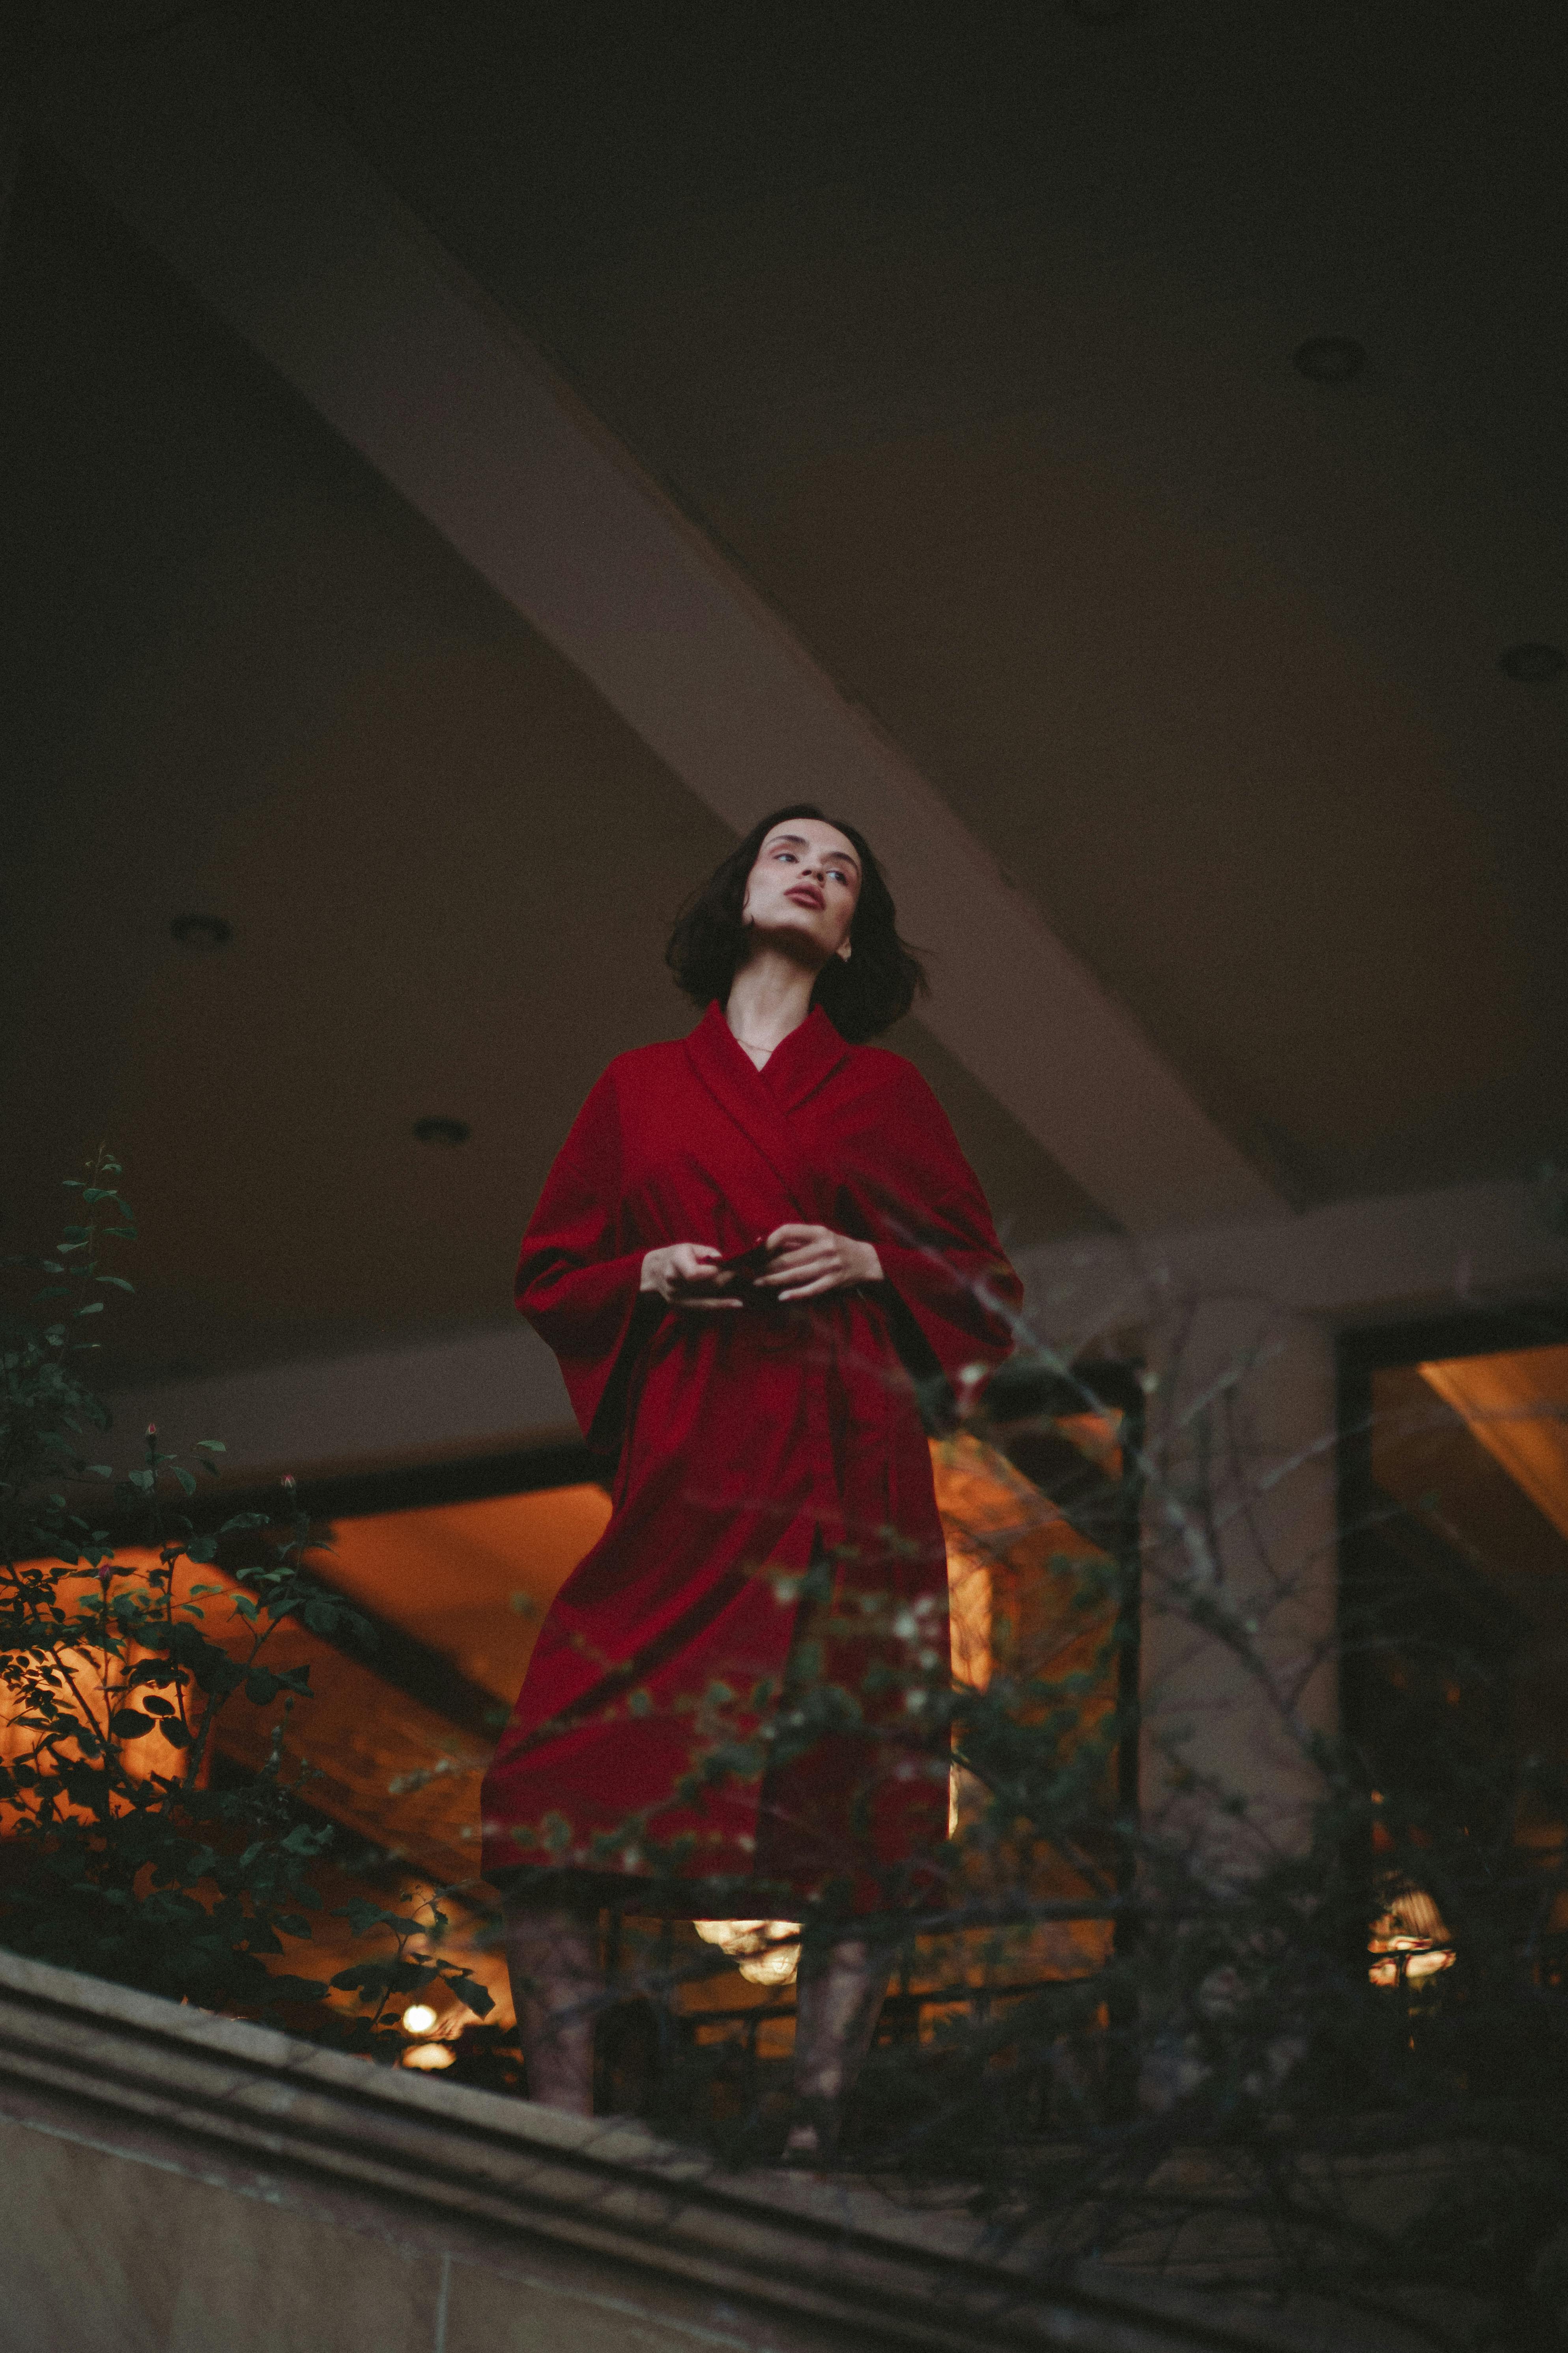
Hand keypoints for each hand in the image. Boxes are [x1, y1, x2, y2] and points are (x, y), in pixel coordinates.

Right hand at [639, 1243, 740, 1307]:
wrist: (652, 1273)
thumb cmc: (675, 1255)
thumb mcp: (688, 1247)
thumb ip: (706, 1252)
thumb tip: (723, 1258)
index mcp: (675, 1263)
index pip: (694, 1273)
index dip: (714, 1272)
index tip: (735, 1267)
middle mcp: (675, 1283)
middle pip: (706, 1285)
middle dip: (730, 1279)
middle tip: (751, 1273)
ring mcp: (677, 1297)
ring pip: (707, 1298)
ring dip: (729, 1295)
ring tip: (748, 1293)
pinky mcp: (682, 1306)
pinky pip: (704, 1307)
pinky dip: (721, 1306)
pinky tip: (738, 1304)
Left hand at [755, 1224, 882, 1302]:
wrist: (867, 1261)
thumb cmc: (836, 1247)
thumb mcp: (819, 1236)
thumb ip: (794, 1240)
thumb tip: (761, 1242)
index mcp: (818, 1232)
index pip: (788, 1231)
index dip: (770, 1240)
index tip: (756, 1250)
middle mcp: (824, 1247)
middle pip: (788, 1257)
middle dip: (765, 1265)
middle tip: (747, 1272)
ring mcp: (829, 1266)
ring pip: (796, 1274)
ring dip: (774, 1280)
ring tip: (757, 1283)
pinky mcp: (834, 1282)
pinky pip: (812, 1289)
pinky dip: (796, 1294)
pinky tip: (781, 1297)